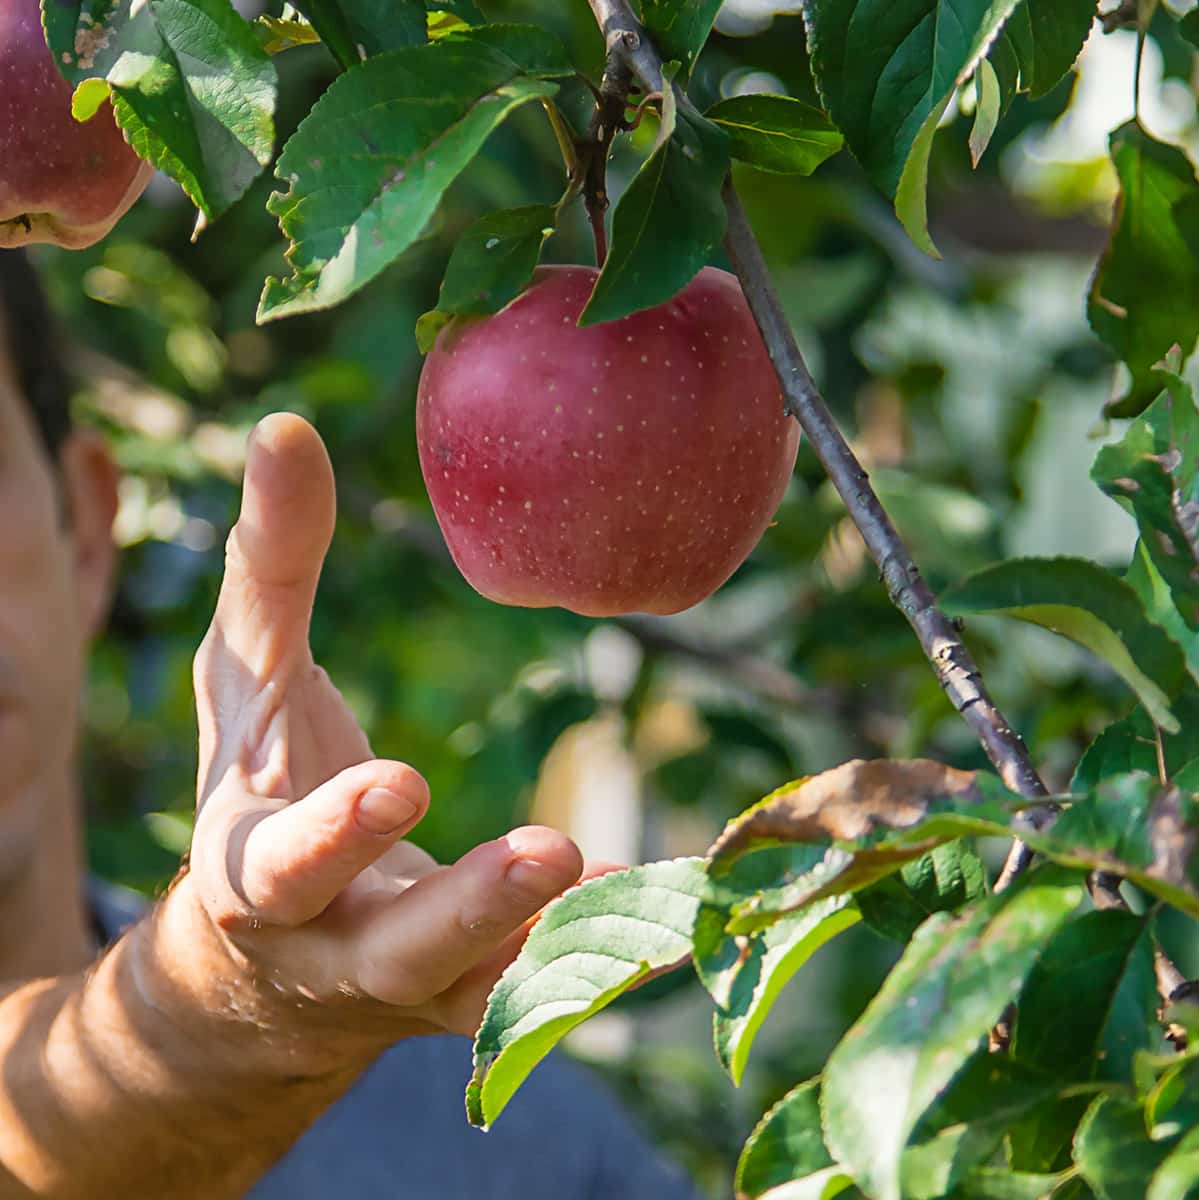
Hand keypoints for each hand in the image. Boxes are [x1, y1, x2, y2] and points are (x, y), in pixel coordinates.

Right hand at [160, 413, 585, 1065]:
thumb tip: (285, 427)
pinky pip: (553, 987)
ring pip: (492, 987)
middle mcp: (336, 950)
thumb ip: (271, 569)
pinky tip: (680, 909)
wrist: (263, 969)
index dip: (339, 832)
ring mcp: (417, 990)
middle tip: (552, 853)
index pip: (285, 863)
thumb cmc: (261, 789)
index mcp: (258, 873)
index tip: (405, 783)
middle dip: (470, 907)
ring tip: (643, 885)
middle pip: (400, 948)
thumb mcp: (249, 685)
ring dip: (569, 938)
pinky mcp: (483, 1002)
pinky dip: (611, 953)